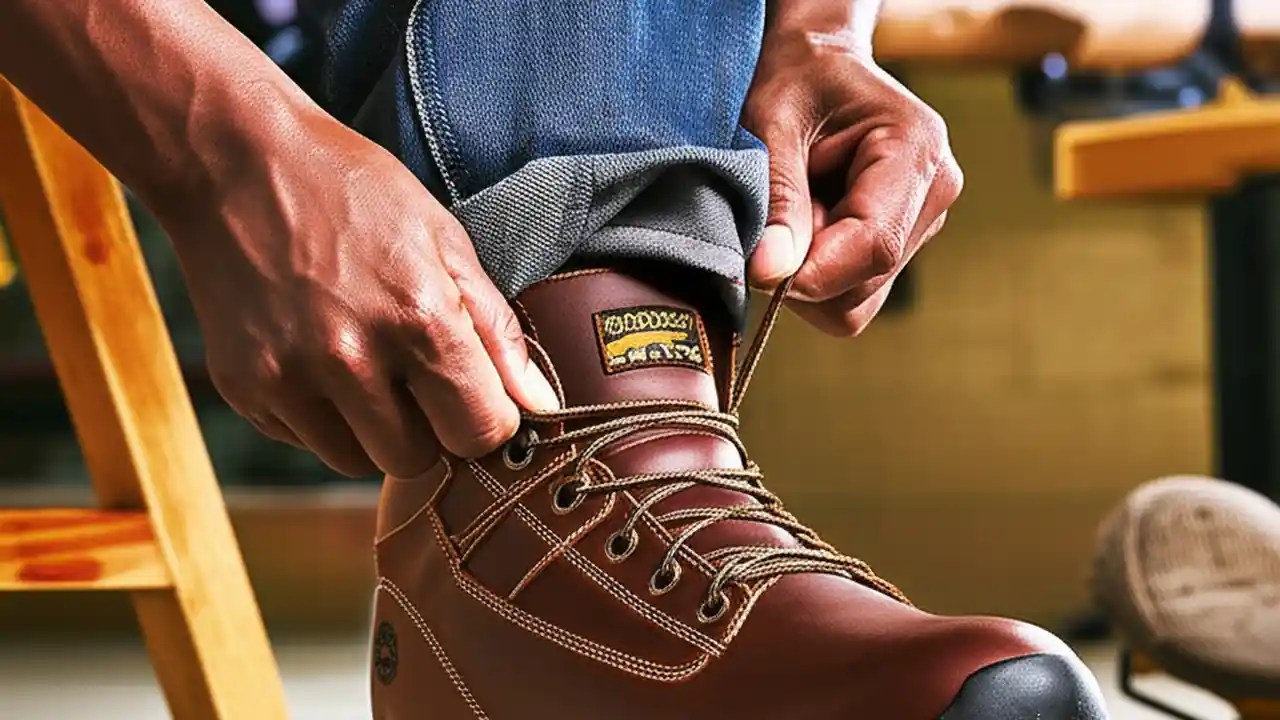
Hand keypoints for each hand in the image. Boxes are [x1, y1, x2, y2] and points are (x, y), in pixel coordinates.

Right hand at [160, 112, 558, 476]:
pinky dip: (320, 415)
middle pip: (418, 460)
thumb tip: (539, 405)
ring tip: (361, 360)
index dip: (485, 418)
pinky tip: (314, 354)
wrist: (234, 162)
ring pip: (359, 461)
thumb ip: (497, 331)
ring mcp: (290, 379)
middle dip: (427, 428)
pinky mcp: (245, 388)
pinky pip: (306, 442)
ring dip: (372, 429)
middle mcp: (353, 360)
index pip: (480, 434)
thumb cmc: (354, 193)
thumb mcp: (444, 240)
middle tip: (412, 372)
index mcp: (420, 320)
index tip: (475, 394)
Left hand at [743, 24, 962, 335]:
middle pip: (866, 282)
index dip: (816, 274)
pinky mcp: (903, 241)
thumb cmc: (797, 80)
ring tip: (795, 213)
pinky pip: (854, 292)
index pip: (874, 243)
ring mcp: (924, 221)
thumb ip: (777, 198)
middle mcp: (934, 192)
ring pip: (858, 299)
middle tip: (774, 220)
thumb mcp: (772, 124)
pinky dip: (819, 275)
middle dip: (808, 271)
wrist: (822, 63)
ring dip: (810, 274)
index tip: (763, 273)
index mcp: (915, 150)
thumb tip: (770, 273)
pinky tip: (809, 225)